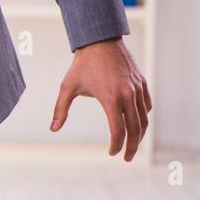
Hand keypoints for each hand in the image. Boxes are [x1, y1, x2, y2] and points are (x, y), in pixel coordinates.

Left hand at [51, 37, 151, 160]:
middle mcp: (128, 96)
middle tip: (126, 158)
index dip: (116, 146)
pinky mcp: (142, 83)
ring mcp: (138, 89)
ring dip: (139, 134)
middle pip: (136, 129)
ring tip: (132, 144)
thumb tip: (53, 129)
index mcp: (111, 99)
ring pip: (144, 119)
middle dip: (132, 147)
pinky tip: (135, 123)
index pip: (118, 131)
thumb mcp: (67, 87)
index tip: (112, 153)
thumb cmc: (82, 65)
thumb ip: (60, 109)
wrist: (100, 41)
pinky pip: (146, 106)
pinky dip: (143, 117)